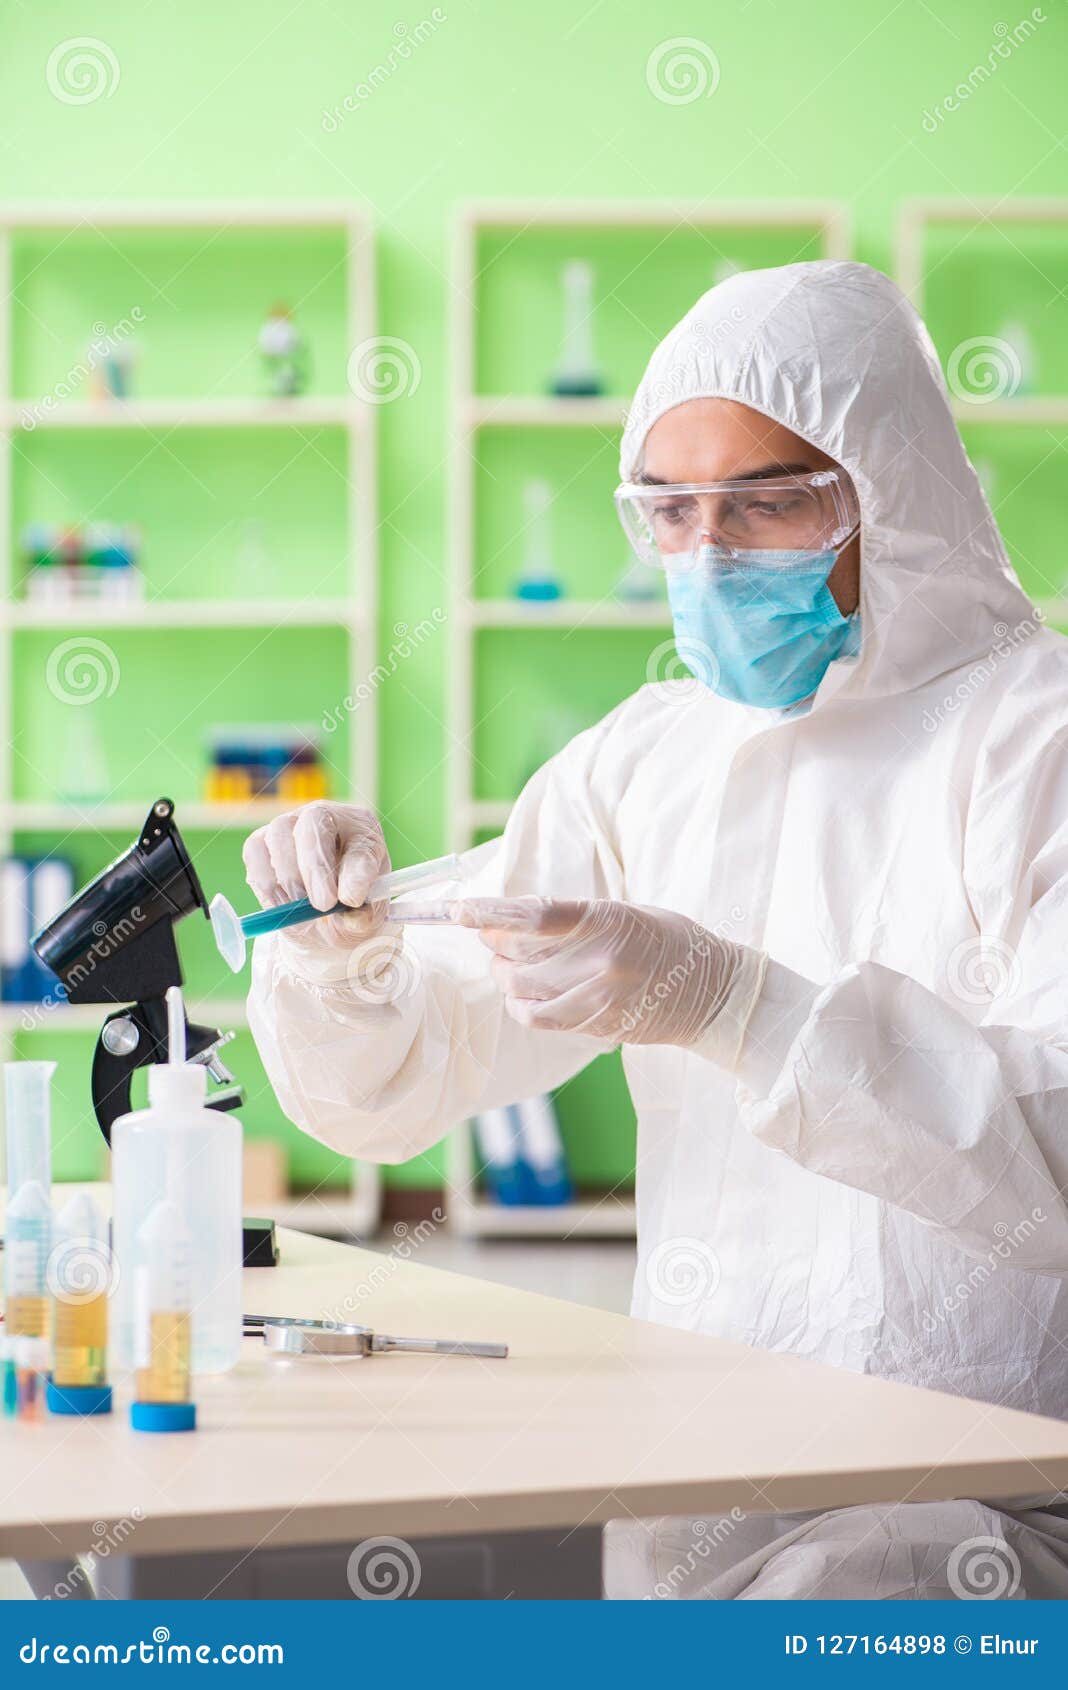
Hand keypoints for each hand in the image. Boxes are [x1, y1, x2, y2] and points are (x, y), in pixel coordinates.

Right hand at [242, 801, 391, 956]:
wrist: (322, 917)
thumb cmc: (348, 908)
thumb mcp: (365, 916)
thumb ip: (362, 914)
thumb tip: (348, 900)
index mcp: (362, 831)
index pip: (361, 842)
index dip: (355, 872)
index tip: (352, 900)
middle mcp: (324, 817)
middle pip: (313, 822)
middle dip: (316, 868)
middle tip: (323, 905)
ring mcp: (289, 824)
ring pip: (279, 833)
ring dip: (288, 876)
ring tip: (300, 908)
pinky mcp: (261, 840)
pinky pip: (254, 851)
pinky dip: (265, 881)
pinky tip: (280, 905)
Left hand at [450, 896, 756, 1047]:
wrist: (713, 992)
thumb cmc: (667, 941)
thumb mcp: (626, 914)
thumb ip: (572, 920)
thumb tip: (509, 921)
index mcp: (608, 921)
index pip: (534, 914)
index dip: (491, 913)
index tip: (460, 911)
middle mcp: (601, 961)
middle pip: (520, 954)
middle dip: (494, 944)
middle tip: (488, 935)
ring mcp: (599, 998)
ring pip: (522, 990)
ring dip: (505, 976)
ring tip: (507, 966)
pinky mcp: (597, 1026)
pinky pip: (539, 1018)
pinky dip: (521, 1006)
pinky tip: (522, 997)